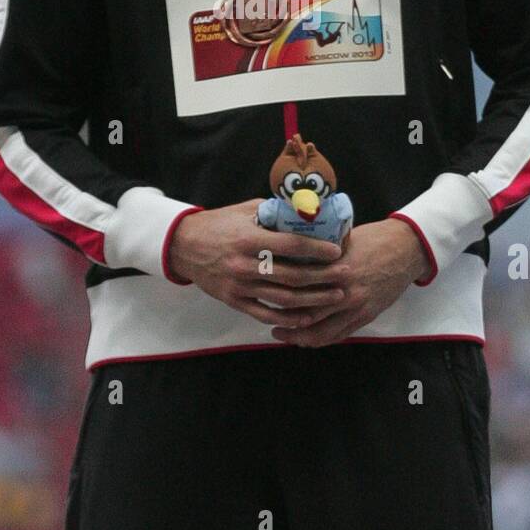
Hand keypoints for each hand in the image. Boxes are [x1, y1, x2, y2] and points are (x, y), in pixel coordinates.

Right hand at [167, 198, 349, 329]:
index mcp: (249, 239)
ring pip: (283, 298)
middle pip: (292, 275)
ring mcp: (239, 286)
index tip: (336, 250)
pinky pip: (265, 314)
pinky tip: (307, 317)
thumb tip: (306, 211)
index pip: (290, 245)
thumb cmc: (219, 223)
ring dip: (313, 299)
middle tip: (346, 274)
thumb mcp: (245, 211)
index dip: (316, 249)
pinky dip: (288, 318)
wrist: (183, 246)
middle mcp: (244, 265)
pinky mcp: (234, 301)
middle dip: (323, 276)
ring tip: (335, 295)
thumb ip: (274, 213)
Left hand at [270, 218, 431, 347]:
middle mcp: (344, 290)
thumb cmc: (373, 239)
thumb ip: (319, 253)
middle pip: (306, 312)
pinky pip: (339, 335)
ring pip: (320, 330)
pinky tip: (305, 339)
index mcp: (335, 268)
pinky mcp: (366, 315)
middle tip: (266, 318)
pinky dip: (319, 340)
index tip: (264, 292)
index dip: (279, 291)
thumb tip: (289, 252)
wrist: (406, 250)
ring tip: (280, 333)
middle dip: (283, 319)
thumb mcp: (343, 240)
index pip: (300, 285)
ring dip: (298, 335)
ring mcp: (356, 306)